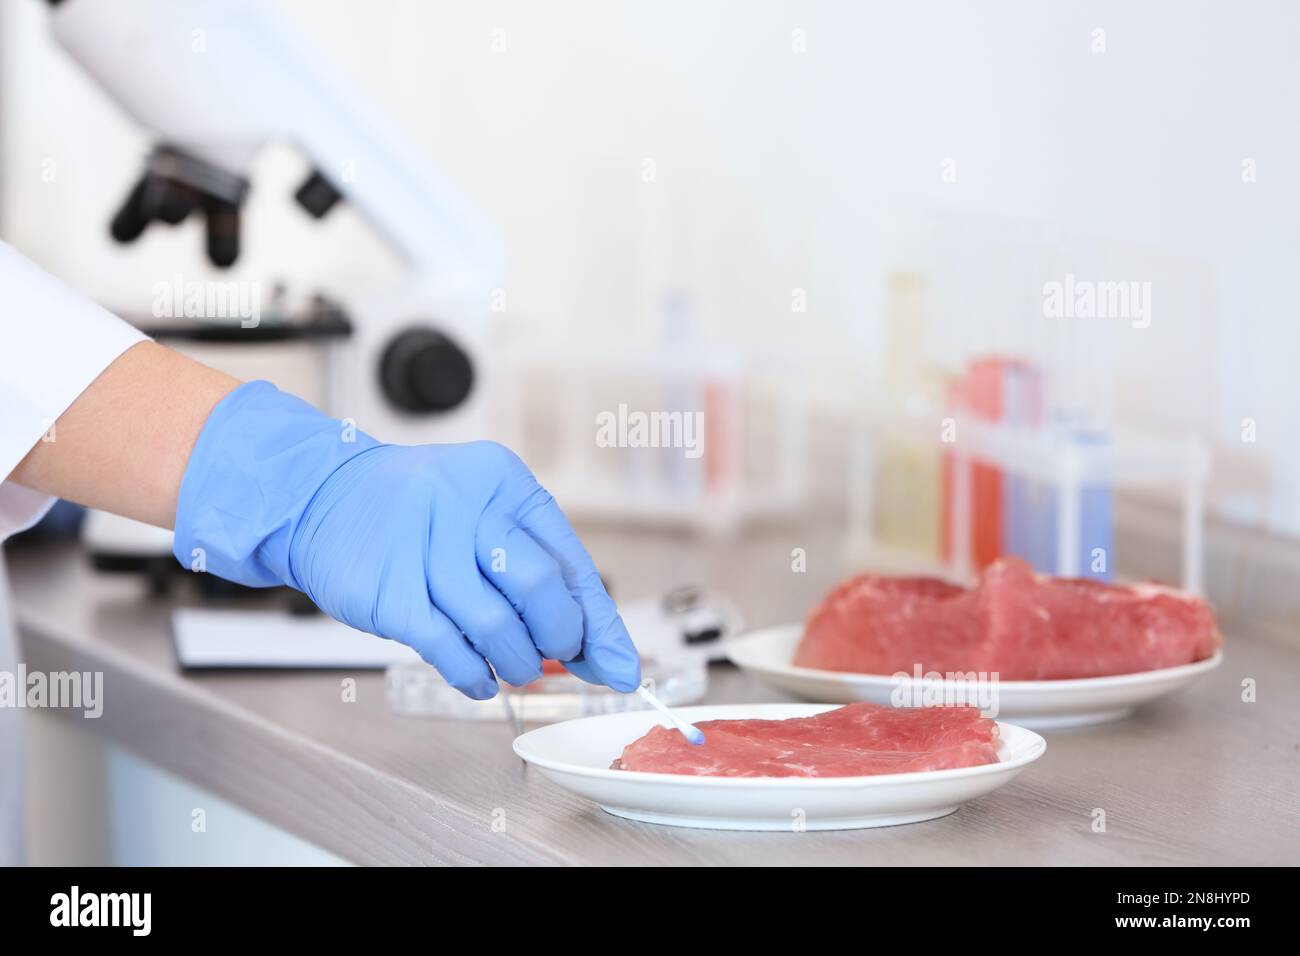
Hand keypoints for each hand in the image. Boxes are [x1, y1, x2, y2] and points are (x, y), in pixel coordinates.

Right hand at [172, 381, 639, 697]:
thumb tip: (600, 649)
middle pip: (541, 588)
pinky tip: (480, 678)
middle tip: (557, 655)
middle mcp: (464, 507)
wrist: (320, 499)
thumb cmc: (416, 515)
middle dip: (561, 637)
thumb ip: (539, 574)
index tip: (622, 665)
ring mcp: (423, 550)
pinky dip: (474, 675)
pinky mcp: (389, 594)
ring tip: (514, 665)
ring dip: (518, 661)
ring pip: (498, 627)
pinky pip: (449, 650)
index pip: (569, 559)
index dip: (599, 620)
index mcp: (501, 481)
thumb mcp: (483, 518)